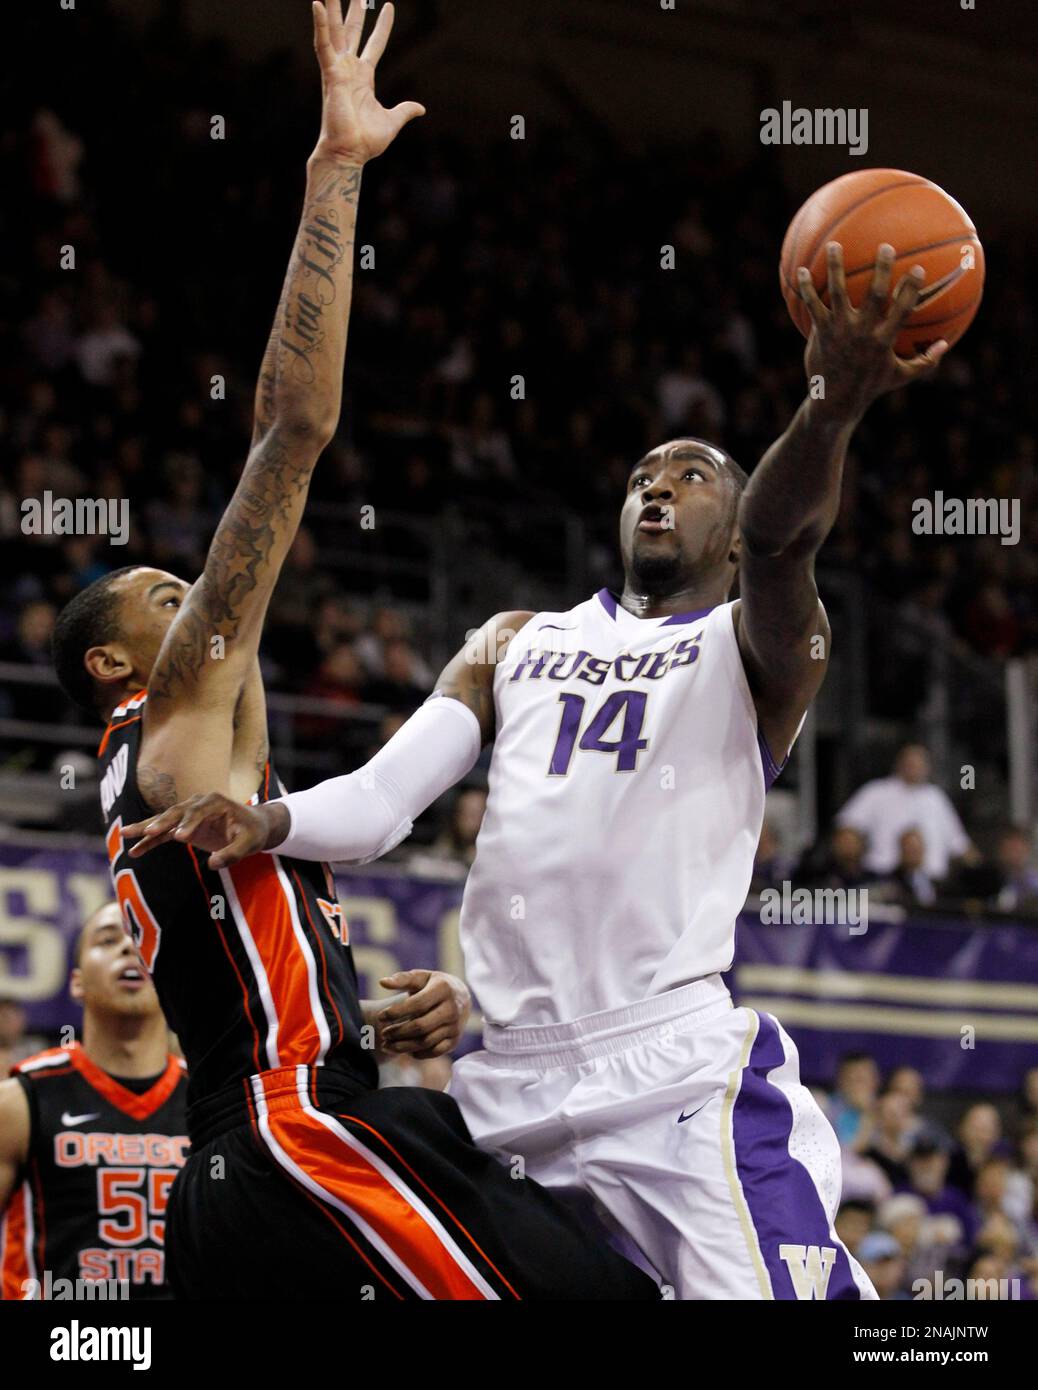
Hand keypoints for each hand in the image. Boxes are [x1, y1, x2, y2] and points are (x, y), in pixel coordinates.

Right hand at [123, 793, 288, 870]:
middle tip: (147, 832)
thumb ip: (233, 854)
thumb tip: (212, 865)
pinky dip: (149, 841)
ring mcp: (188, 814)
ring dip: (145, 828)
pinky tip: (134, 851)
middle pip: (175, 812)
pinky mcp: (182, 826)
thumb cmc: (253, 832)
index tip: (179, 837)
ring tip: (125, 835)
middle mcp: (198, 803)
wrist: (253, 825)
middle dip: (161, 822)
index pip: (198, 812)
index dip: (189, 824)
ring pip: (164, 820)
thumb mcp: (249, 843)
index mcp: (215, 802)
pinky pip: (163, 834)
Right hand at [310, 0, 423, 165]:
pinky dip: (319, 24)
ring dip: (332, 8)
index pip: (374, 44)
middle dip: (354, 9)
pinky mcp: (330, 74)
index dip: (382, 26)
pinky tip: (317, 4)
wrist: (349, 154)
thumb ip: (404, 111)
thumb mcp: (392, 121)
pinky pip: (322, 44)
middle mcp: (349, 69)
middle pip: (351, 31)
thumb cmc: (365, 142)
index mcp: (363, 78)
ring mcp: (338, 69)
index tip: (389, 6)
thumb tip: (420, 108)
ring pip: (334, 31)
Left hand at [374, 970, 470, 1058]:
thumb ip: (402, 979)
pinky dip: (417, 1053)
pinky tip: (404, 1050)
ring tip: (386, 1045)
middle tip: (383, 1034)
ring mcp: (455, 1027)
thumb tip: (382, 982)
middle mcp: (452, 1009)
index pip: (417, 1004)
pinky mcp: (455, 1041)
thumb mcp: (421, 977)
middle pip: (421, 1026)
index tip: (380, 1017)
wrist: (461, 998)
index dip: (397, 1012)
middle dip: (398, 1032)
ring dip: (403, 1046)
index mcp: (443, 989)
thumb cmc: (433, 986)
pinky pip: (434, 1052)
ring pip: (426, 1042)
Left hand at [798, 242, 947, 423]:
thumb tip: (945, 344)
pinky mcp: (820, 333)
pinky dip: (807, 288)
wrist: (836, 402)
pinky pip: (813, 306)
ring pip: (838, 293)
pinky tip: (802, 271)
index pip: (903, 310)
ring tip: (834, 245)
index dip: (911, 289)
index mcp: (884, 340)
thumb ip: (925, 361)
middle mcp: (863, 332)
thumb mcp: (901, 376)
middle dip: (882, 270)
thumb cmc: (871, 386)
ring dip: (836, 268)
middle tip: (885, 248)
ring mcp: (840, 331)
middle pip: (875, 295)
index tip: (919, 269)